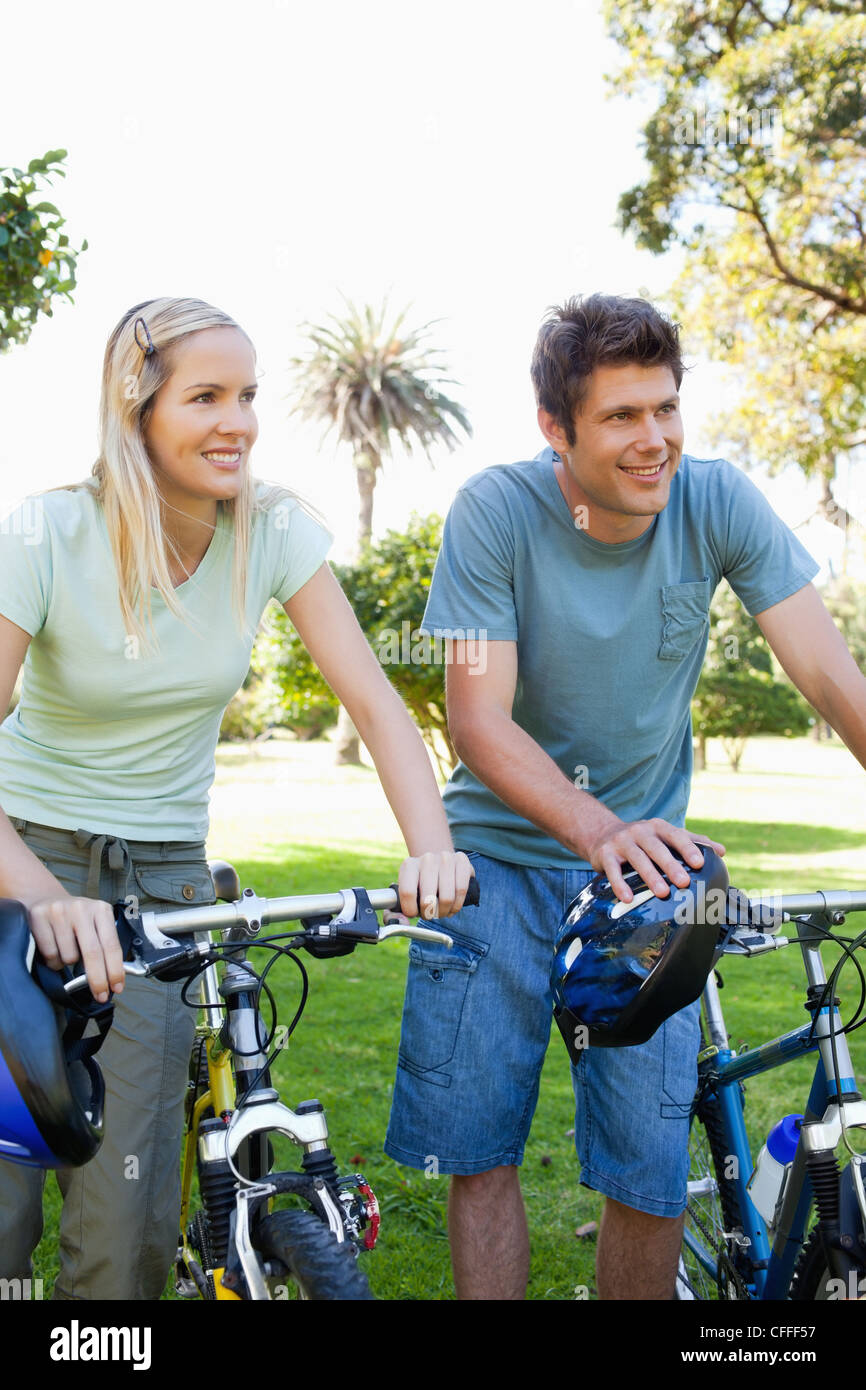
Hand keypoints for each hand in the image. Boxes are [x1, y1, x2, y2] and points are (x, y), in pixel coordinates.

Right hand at [28, 894, 125, 1002]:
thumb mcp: (94, 923)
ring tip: (66, 952)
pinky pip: (50, 954)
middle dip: (98, 979)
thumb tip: (113, 978)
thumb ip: (104, 944)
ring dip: (68, 965)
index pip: (112, 945)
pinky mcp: (39, 917)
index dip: (115, 970)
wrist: (44, 899)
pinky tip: (54, 949)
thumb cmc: (74, 919)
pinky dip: (53, 961)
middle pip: (93, 953)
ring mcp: (59, 912)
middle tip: (100, 995)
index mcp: (101, 909)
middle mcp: (81, 908)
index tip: (117, 988)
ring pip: (69, 957)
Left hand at [396, 850, 474, 920]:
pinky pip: (461, 890)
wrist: (439, 863)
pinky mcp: (462, 861)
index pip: (407, 893)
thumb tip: (402, 922)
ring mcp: (446, 858)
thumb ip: (395, 911)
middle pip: (428, 899)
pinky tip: (452, 906)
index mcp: (409, 865)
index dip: (411, 910)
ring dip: (444, 912)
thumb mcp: (405, 892)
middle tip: (429, 913)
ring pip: (447, 898)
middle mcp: (427, 859)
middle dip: (429, 914)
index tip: (414, 913)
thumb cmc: (420, 883)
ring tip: (441, 911)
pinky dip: (457, 905)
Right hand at [586, 818, 725, 904]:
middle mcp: (640, 831)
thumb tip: (721, 851)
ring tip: (662, 893)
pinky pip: (613, 870)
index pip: (676, 835)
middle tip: (684, 882)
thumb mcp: (665, 836)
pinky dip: (619, 884)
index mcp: (658, 827)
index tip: (700, 862)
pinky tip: (628, 898)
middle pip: (656, 848)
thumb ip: (692, 842)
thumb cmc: (643, 840)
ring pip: (637, 859)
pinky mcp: (605, 855)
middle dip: (671, 865)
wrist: (603, 835)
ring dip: (650, 876)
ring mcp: (621, 842)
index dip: (688, 848)